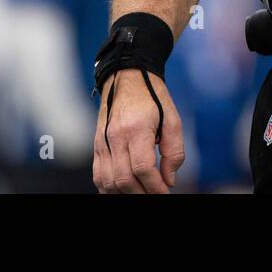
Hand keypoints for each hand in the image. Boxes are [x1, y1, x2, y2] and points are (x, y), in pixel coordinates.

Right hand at [93, 69, 185, 193]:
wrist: (127, 78)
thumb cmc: (154, 98)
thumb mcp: (173, 119)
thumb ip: (174, 151)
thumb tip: (170, 180)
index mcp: (137, 128)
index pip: (142, 168)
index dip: (155, 186)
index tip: (166, 191)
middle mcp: (115, 137)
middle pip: (123, 179)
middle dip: (142, 193)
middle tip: (156, 194)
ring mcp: (102, 142)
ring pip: (107, 182)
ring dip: (125, 194)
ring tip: (142, 192)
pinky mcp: (96, 145)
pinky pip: (98, 176)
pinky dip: (109, 188)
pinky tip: (124, 190)